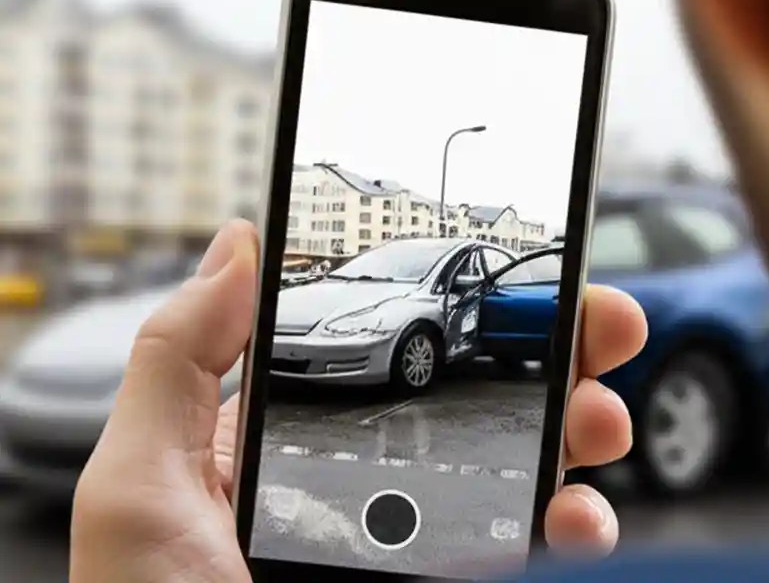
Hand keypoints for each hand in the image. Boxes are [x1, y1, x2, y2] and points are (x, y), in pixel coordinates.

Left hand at [70, 220, 646, 582]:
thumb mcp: (141, 486)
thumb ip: (178, 361)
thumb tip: (235, 246)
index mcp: (302, 446)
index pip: (401, 357)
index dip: (468, 312)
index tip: (526, 276)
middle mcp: (375, 489)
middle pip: (486, 400)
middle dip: (555, 352)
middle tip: (601, 325)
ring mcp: (423, 543)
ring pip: (528, 468)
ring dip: (582, 426)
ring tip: (598, 421)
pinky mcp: (461, 582)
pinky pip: (538, 545)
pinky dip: (580, 521)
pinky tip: (575, 516)